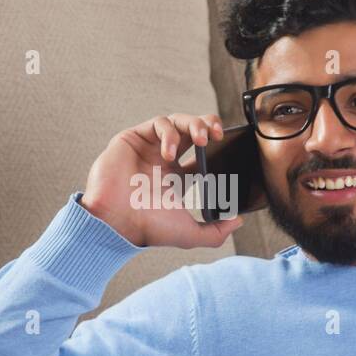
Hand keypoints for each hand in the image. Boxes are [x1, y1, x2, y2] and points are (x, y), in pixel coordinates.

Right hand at [79, 112, 244, 249]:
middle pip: (192, 130)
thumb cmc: (147, 229)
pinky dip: (168, 133)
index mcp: (176, 178)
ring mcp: (149, 148)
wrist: (116, 223)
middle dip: (208, 125)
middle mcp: (163, 160)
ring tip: (202, 138)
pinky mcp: (134, 138)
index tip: (227, 151)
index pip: (202, 154)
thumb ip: (216, 231)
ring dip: (194, 124)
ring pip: (177, 121)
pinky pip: (158, 123)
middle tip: (218, 134)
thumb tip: (238, 221)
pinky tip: (169, 152)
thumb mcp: (190, 234)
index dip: (217, 147)